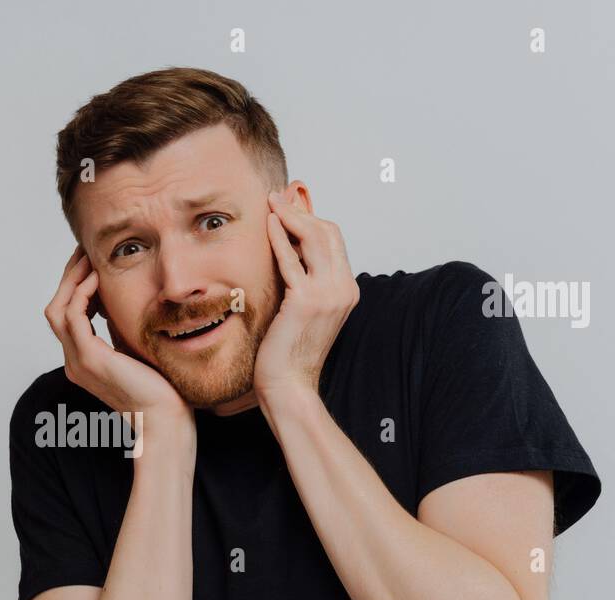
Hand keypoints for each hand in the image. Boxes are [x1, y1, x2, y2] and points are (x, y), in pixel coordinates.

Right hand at [44, 245, 191, 424]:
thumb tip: (117, 306)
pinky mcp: (89, 359)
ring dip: (71, 281)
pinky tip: (97, 279)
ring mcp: (78, 362)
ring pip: (57, 310)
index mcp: (82, 361)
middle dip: (68, 278)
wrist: (165, 419)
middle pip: (55, 309)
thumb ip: (119, 332)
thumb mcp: (135, 352)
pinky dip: (82, 294)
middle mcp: (74, 362)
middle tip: (84, 252)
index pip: (66, 317)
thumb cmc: (159, 390)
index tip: (90, 265)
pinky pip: (73, 316)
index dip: (74, 287)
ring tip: (88, 259)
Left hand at [254, 189, 360, 400]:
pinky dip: (280, 237)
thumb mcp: (301, 311)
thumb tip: (289, 252)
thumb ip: (301, 282)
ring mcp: (328, 294)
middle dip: (302, 211)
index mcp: (346, 290)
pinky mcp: (306, 301)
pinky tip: (269, 224)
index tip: (288, 208)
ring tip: (271, 202)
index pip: (333, 242)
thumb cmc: (288, 353)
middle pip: (329, 232)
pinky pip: (291, 260)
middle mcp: (343, 289)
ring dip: (291, 216)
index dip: (311, 220)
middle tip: (277, 197)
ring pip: (315, 238)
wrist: (289, 386)